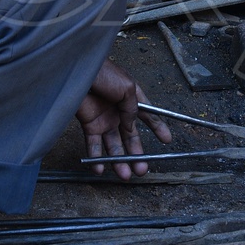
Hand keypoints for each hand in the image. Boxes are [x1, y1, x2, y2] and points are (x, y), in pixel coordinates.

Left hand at [76, 60, 171, 178]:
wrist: (77, 70)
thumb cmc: (103, 72)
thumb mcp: (127, 88)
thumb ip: (132, 110)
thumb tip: (131, 127)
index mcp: (130, 98)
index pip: (148, 115)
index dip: (158, 127)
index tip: (167, 140)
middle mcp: (118, 111)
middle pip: (130, 137)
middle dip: (137, 154)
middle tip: (142, 169)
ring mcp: (103, 119)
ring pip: (113, 145)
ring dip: (119, 161)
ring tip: (124, 175)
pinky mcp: (88, 125)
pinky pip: (93, 144)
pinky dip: (96, 158)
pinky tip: (101, 169)